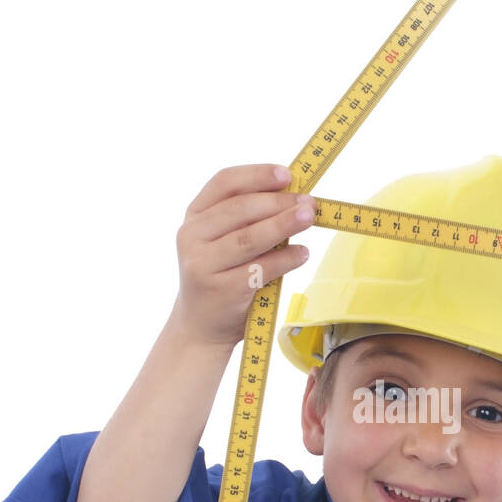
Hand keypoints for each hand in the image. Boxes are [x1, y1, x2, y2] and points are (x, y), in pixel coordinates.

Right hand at [172, 163, 315, 348]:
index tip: (286, 175)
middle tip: (308, 202)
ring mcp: (203, 264)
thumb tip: (294, 197)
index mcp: (194, 217)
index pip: (224, 183)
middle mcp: (192, 237)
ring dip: (284, 225)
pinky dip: (286, 258)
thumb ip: (247, 220)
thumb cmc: (221, 277)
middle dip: (278, 202)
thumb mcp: (221, 242)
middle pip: (240, 210)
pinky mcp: (222, 289)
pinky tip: (302, 253)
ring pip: (250, 238)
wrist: (200, 327)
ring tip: (309, 218)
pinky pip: (261, 268)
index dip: (256, 175)